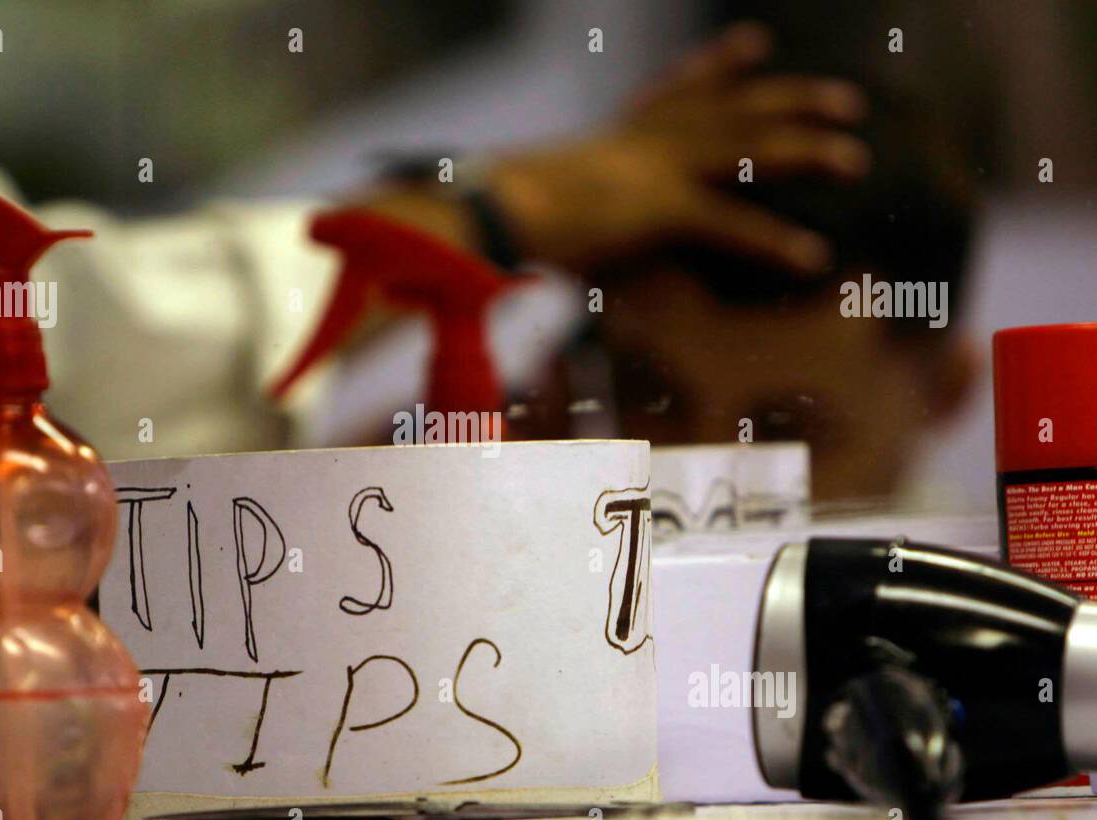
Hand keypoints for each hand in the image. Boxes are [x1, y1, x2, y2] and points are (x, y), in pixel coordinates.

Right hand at [487, 21, 869, 272]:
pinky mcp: (660, 206)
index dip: (717, 68)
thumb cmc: (493, 218)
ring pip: (749, 148)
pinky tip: (813, 257)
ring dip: (807, 150)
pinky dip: (775, 243)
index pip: (675, 92)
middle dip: (791, 99)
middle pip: (732, 107)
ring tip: (855, 158)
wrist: (482, 213)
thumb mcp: (543, 214)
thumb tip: (557, 252)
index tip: (751, 44)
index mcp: (614, 137)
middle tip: (844, 98)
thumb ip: (570, 222)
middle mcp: (643, 140)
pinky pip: (732, 225)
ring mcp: (656, 167)